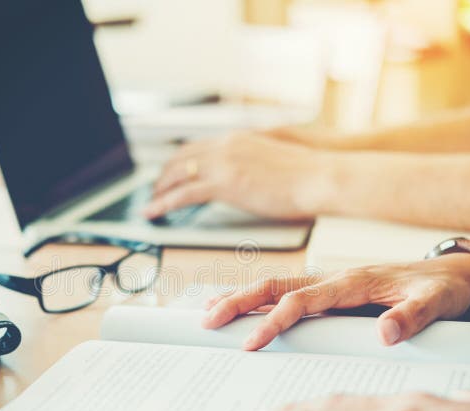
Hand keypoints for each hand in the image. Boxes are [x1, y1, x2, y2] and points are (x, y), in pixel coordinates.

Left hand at [144, 132, 329, 219]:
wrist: (320, 176)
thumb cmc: (309, 174)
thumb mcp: (276, 159)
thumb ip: (256, 163)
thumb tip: (249, 176)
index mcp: (239, 138)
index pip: (198, 147)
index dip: (180, 160)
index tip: (171, 171)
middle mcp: (227, 145)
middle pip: (182, 157)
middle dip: (164, 173)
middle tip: (155, 188)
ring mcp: (224, 163)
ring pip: (178, 174)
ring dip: (160, 189)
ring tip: (150, 204)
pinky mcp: (225, 184)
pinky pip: (184, 194)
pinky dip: (164, 203)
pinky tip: (154, 212)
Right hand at [202, 254, 469, 348]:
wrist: (458, 272)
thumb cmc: (445, 288)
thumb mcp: (439, 303)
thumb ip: (413, 317)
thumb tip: (385, 333)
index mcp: (355, 282)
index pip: (304, 299)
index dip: (275, 319)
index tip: (251, 341)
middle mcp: (337, 277)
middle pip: (276, 284)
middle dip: (239, 300)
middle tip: (207, 319)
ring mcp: (332, 282)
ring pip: (276, 284)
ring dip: (241, 296)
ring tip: (209, 309)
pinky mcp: (332, 289)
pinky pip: (286, 289)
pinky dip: (258, 296)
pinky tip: (242, 304)